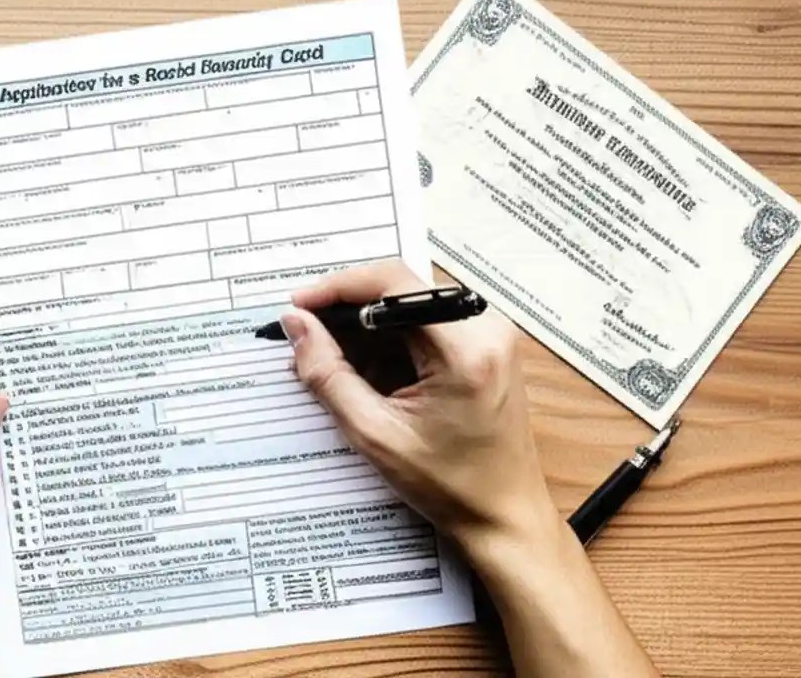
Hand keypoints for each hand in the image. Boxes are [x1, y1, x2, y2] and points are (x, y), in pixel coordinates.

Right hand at [282, 260, 558, 556]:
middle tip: (306, 337)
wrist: (504, 517)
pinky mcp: (485, 346)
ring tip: (334, 365)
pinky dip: (389, 342)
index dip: (337, 288)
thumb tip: (297, 326)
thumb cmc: (451, 487)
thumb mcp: (375, 433)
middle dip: (347, 311)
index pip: (392, 283)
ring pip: (408, 306)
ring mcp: (490, 335)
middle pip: (399, 290)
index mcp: (467, 348)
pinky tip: (367, 375)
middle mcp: (487, 329)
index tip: (299, 306)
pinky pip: (425, 324)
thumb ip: (328, 374)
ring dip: (366, 329)